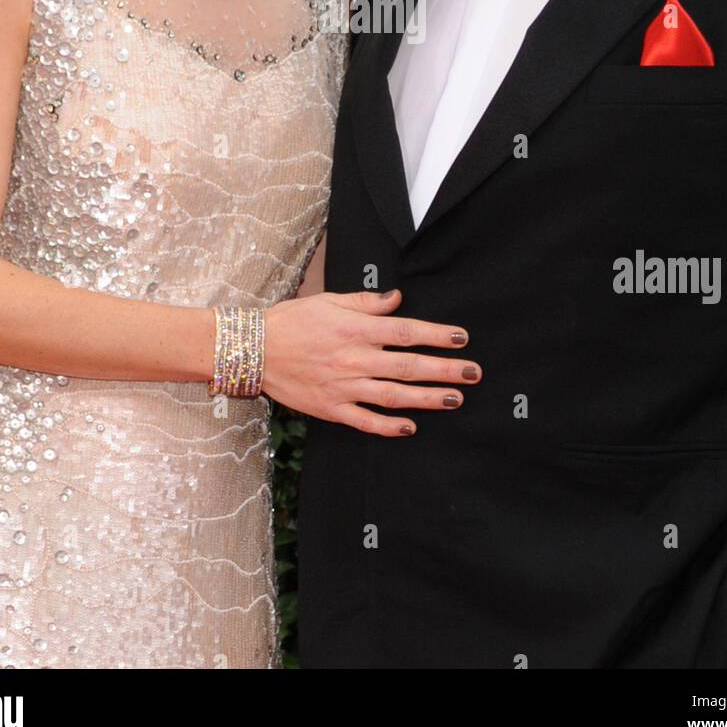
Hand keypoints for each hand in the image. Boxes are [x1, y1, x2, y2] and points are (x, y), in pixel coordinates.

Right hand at [262, 287, 480, 436]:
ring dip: (427, 399)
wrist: (253, 349)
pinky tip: (410, 428)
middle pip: (408, 366)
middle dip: (445, 371)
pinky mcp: (331, 408)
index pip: (406, 332)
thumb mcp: (330, 301)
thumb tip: (398, 299)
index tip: (462, 338)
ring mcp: (343, 387)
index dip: (437, 335)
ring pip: (394, 396)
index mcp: (356, 330)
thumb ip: (366, 303)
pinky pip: (365, 421)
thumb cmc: (292, 321)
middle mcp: (354, 359)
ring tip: (455, 400)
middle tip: (473, 374)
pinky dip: (389, 426)